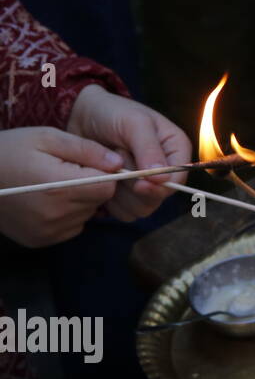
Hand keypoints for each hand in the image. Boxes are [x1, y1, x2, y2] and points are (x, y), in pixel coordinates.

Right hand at [0, 128, 123, 246]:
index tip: (89, 163)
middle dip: (90, 185)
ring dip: (79, 200)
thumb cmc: (9, 151)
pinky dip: (67, 214)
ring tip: (52, 185)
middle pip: (98, 201)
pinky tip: (46, 201)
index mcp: (59, 187)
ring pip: (87, 214)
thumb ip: (86, 149)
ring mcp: (48, 231)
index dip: (104, 172)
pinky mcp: (41, 240)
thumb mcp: (47, 137)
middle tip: (64, 172)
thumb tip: (119, 163)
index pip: (108, 186)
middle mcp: (55, 214)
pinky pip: (72, 226)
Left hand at [67, 85, 190, 221]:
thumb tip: (161, 177)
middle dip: (135, 186)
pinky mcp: (126, 196)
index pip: (178, 178)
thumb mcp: (133, 123)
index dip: (160, 186)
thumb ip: (149, 148)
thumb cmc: (112, 113)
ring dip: (121, 194)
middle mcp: (165, 170)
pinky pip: (124, 213)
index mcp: (175, 149)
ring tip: (108, 168)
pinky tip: (102, 181)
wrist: (82, 118)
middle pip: (160, 197)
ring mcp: (145, 184)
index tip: (139, 183)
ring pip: (142, 208)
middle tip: (116, 165)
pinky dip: (111, 202)